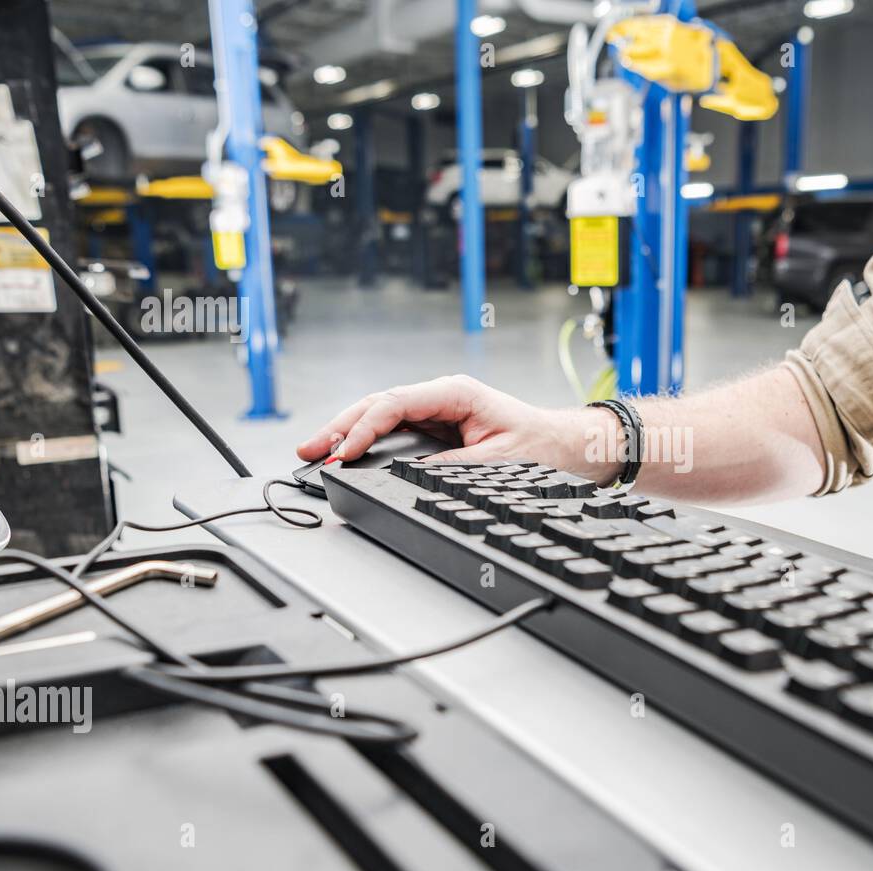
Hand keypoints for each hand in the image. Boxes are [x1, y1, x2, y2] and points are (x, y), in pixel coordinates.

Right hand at [296, 375, 622, 483]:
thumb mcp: (497, 460)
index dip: (364, 429)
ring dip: (347, 433)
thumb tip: (410, 475)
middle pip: (378, 405)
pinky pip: (393, 428)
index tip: (344, 453)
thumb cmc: (540, 445)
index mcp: (455, 392)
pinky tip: (345, 451)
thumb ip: (452, 467)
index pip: (395, 404)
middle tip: (307, 449)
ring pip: (380, 415)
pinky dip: (367, 439)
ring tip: (314, 451)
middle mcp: (442, 395)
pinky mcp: (437, 425)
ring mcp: (437, 409)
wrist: (565, 446)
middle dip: (340, 427)